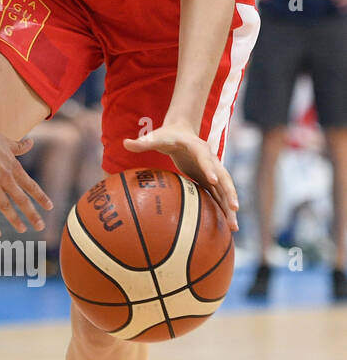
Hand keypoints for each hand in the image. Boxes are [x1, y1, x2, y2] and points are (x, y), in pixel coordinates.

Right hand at [0, 110, 53, 237]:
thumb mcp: (5, 140)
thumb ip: (18, 146)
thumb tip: (30, 142)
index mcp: (13, 166)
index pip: (30, 185)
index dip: (41, 197)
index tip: (50, 207)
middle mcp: (5, 176)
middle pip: (22, 199)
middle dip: (33, 214)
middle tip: (41, 227)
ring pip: (6, 206)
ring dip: (15, 219)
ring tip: (22, 230)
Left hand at [122, 125, 238, 230]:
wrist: (182, 132)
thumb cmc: (167, 135)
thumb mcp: (156, 137)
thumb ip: (143, 141)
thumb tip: (125, 143)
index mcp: (198, 148)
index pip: (206, 159)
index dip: (209, 168)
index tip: (213, 180)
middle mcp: (211, 161)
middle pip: (224, 177)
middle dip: (230, 192)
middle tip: (235, 208)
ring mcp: (213, 171)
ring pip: (225, 190)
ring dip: (230, 207)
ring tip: (234, 227)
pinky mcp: (210, 180)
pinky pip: (219, 196)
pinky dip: (224, 209)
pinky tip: (227, 226)